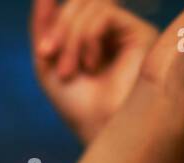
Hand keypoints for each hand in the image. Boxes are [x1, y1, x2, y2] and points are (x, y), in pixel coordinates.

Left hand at [32, 0, 156, 142]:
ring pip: (91, 5)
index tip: (43, 51)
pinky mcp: (141, 32)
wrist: (101, 129)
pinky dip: (89, 36)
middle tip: (47, 54)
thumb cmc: (77, 105)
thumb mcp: (48, 64)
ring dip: (71, 35)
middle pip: (80, 2)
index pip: (70, 8)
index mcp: (89, 36)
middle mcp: (111, 30)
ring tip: (68, 70)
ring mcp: (126, 29)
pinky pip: (105, 13)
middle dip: (60, 27)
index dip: (54, 22)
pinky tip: (92, 64)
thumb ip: (43, 27)